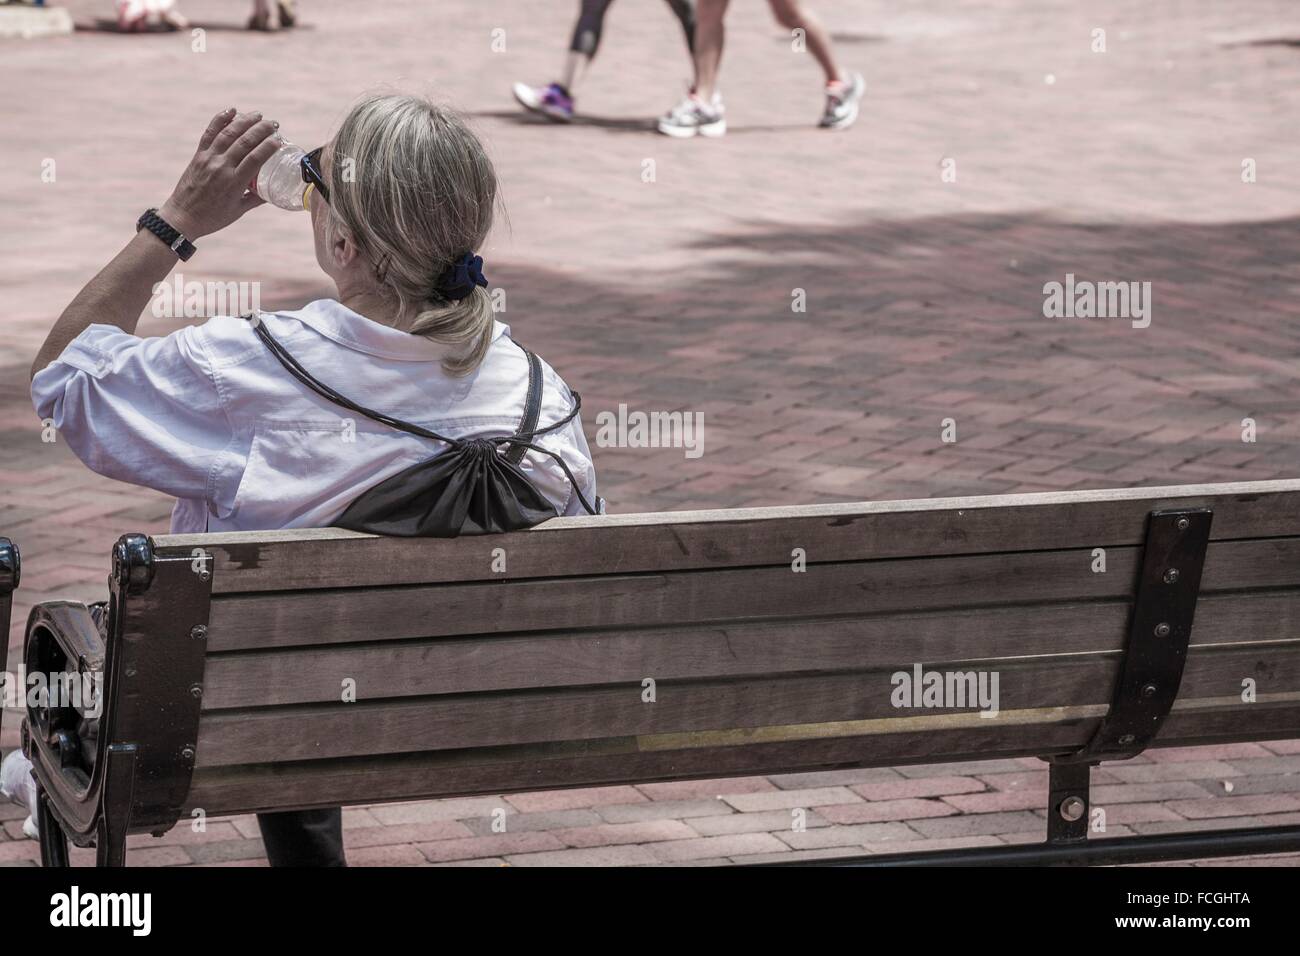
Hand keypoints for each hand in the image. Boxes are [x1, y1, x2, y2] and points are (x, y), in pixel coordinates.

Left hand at [159, 108, 281, 239]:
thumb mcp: (238, 211)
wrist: (183, 217)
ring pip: (228, 133)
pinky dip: (220, 119)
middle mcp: (221, 167)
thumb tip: (270, 192)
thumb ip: (255, 199)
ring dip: (244, 121)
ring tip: (257, 115)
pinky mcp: (198, 155)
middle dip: (261, 129)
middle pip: (244, 142)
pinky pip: (210, 133)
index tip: (279, 140)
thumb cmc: (213, 217)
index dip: (269, 147)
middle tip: (274, 124)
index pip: (255, 159)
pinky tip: (231, 111)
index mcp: (234, 183)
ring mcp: (208, 159)